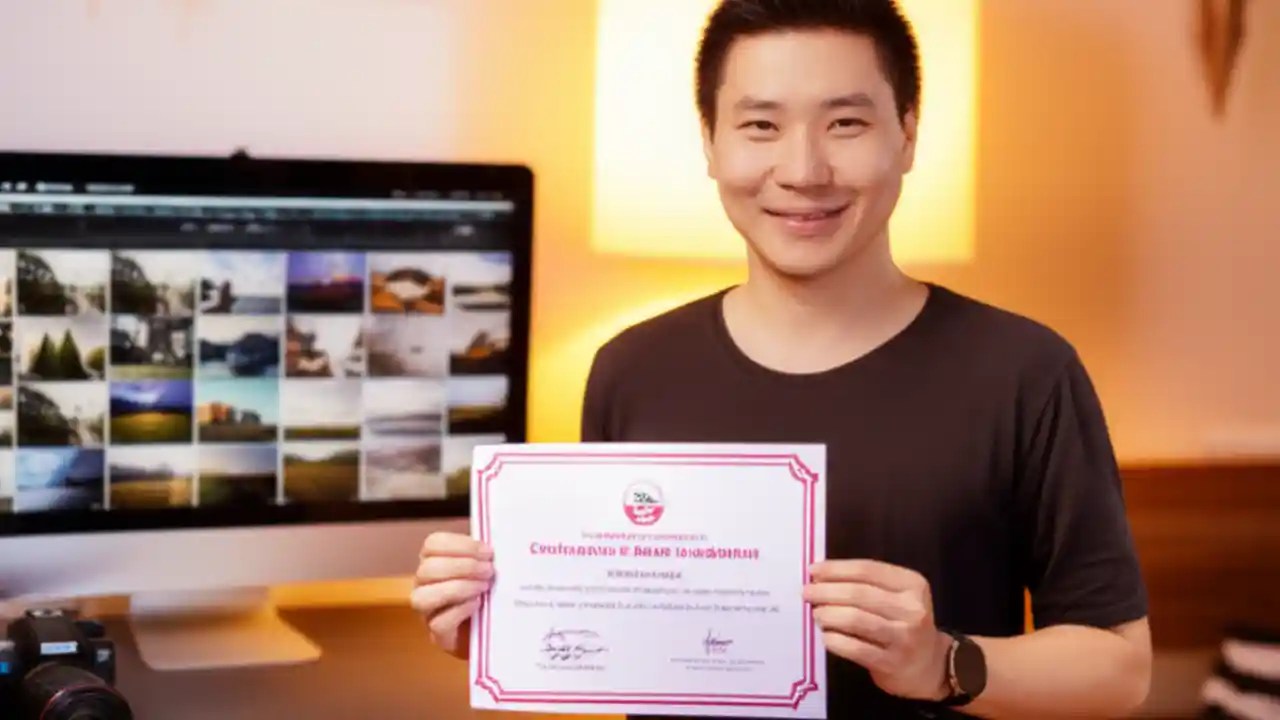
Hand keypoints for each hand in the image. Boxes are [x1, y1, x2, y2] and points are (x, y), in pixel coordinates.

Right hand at [410, 532, 493, 658]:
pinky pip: (439, 623)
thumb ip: (484, 556)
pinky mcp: (438, 636)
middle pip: (427, 569)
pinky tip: (477, 604)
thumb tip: (497, 544)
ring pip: (424, 597)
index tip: (487, 551)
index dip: (459, 544)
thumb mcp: (485, 569)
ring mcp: (427, 612)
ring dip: (458, 588)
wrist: (492, 632)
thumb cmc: (487, 593)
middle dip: (463, 566)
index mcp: (434, 562)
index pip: (432, 544)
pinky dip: (459, 610)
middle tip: (489, 570)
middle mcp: (424, 585)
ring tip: (484, 586)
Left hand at [803, 559, 950, 700]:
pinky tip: (826, 637)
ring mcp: (904, 637)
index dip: (836, 569)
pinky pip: (855, 648)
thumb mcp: (897, 597)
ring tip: (816, 614)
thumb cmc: (903, 624)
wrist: (927, 666)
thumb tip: (821, 576)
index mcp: (912, 585)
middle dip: (826, 591)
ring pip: (855, 620)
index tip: (813, 570)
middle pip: (859, 594)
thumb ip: (866, 584)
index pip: (867, 569)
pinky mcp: (892, 662)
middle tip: (807, 593)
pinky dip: (835, 640)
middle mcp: (912, 609)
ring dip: (828, 615)